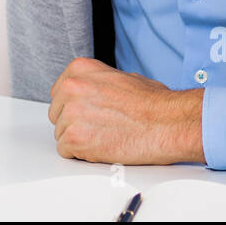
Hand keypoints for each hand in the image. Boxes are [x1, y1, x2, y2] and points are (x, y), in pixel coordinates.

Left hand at [48, 57, 203, 164]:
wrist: (168, 123)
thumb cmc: (154, 104)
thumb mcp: (123, 77)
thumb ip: (99, 83)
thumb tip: (94, 93)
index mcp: (80, 69)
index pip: (59, 93)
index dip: (74, 107)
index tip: (87, 113)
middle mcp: (71, 87)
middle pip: (57, 114)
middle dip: (75, 123)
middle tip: (99, 128)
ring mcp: (71, 113)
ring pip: (61, 134)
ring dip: (79, 139)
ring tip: (105, 137)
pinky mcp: (75, 138)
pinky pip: (66, 151)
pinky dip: (82, 155)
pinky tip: (102, 148)